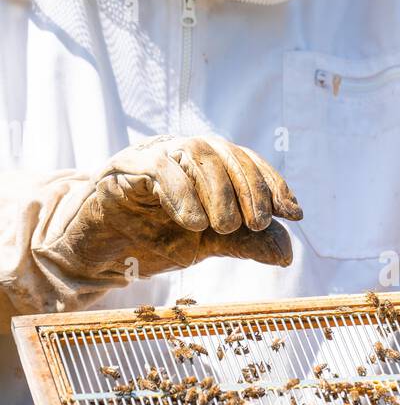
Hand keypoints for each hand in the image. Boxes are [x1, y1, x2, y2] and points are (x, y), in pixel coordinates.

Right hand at [34, 134, 302, 285]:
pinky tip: (194, 223)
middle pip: (226, 153)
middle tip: (257, 224)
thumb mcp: (207, 245)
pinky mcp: (126, 165)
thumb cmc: (154, 238)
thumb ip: (246, 244)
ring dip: (219, 191)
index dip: (273, 185)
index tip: (293, 214)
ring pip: (197, 154)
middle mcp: (185, 150)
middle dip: (249, 189)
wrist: (101, 249)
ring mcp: (156, 153)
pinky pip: (159, 167)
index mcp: (207, 164)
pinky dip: (182, 193)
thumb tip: (287, 254)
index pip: (248, 162)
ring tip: (223, 228)